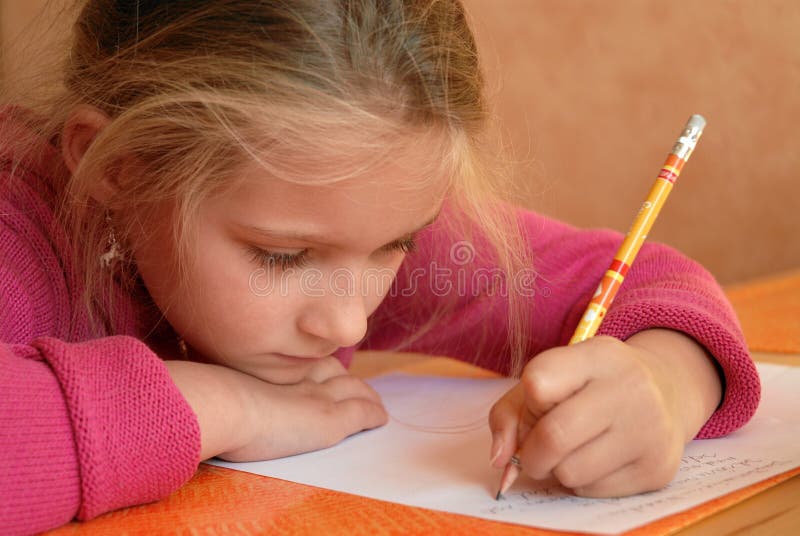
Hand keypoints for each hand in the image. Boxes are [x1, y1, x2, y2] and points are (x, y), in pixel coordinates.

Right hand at [165, 356, 387, 461]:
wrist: (221, 403)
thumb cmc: (208, 398)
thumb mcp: (217, 387)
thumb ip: (224, 387)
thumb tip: (208, 391)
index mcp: (274, 370)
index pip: (304, 363)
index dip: (318, 367)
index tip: (323, 371)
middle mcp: (300, 377)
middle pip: (333, 372)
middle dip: (346, 378)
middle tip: (355, 386)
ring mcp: (318, 397)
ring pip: (353, 391)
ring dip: (365, 396)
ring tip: (373, 403)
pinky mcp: (330, 419)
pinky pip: (362, 414)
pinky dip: (373, 414)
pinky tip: (381, 418)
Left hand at [488, 330, 721, 496]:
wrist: (668, 391)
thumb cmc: (591, 386)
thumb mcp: (552, 376)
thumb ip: (511, 412)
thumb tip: (499, 460)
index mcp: (598, 355)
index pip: (537, 383)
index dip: (529, 404)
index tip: (538, 406)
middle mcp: (631, 388)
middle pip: (554, 436)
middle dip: (532, 454)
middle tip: (536, 452)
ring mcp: (650, 429)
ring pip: (571, 472)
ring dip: (558, 470)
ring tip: (573, 451)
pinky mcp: (658, 468)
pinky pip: (594, 491)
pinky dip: (583, 482)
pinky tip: (598, 460)